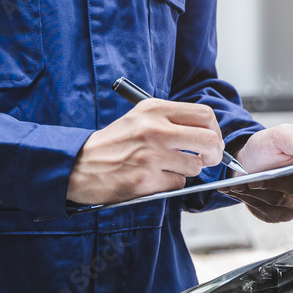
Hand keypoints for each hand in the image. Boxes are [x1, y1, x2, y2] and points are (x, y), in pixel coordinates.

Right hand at [67, 99, 222, 204]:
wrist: (78, 165)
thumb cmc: (112, 143)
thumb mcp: (140, 118)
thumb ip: (172, 120)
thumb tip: (208, 132)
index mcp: (154, 109)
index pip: (204, 115)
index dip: (214, 130)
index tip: (211, 140)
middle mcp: (154, 128)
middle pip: (209, 139)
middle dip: (214, 153)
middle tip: (208, 159)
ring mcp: (151, 154)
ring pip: (195, 166)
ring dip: (188, 171)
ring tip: (168, 168)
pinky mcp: (146, 179)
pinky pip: (178, 183)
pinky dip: (171, 183)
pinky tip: (155, 178)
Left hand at [221, 124, 292, 222]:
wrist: (245, 161)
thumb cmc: (268, 147)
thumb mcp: (282, 135)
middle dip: (276, 182)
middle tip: (255, 178)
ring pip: (283, 202)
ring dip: (260, 192)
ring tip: (242, 183)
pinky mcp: (283, 215)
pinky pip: (270, 212)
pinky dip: (253, 201)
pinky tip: (242, 191)